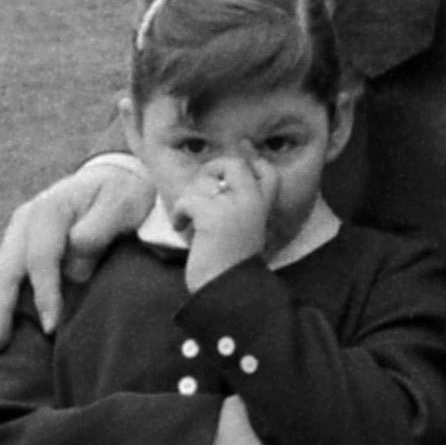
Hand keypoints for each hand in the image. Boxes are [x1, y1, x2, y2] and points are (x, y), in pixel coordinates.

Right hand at [0, 157, 156, 353]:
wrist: (111, 178)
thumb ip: (99, 230)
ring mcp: (15, 235)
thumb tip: (74, 264)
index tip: (52, 328)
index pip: (41, 257)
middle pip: (4, 271)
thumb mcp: (121, 204)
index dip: (45, 293)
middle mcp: (24, 222)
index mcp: (50, 210)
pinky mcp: (14, 249)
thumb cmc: (122, 195)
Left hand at [172, 152, 270, 285]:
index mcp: (264, 208)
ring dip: (189, 200)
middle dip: (211, 170)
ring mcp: (234, 207)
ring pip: (202, 182)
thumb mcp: (244, 232)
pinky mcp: (212, 216)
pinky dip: (178, 214)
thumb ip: (239, 208)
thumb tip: (218, 184)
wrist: (227, 291)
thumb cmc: (230, 267)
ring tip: (189, 220)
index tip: (240, 154)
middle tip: (202, 191)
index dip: (251, 160)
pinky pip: (187, 199)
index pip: (267, 170)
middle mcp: (253, 202)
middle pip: (233, 163)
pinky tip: (181, 227)